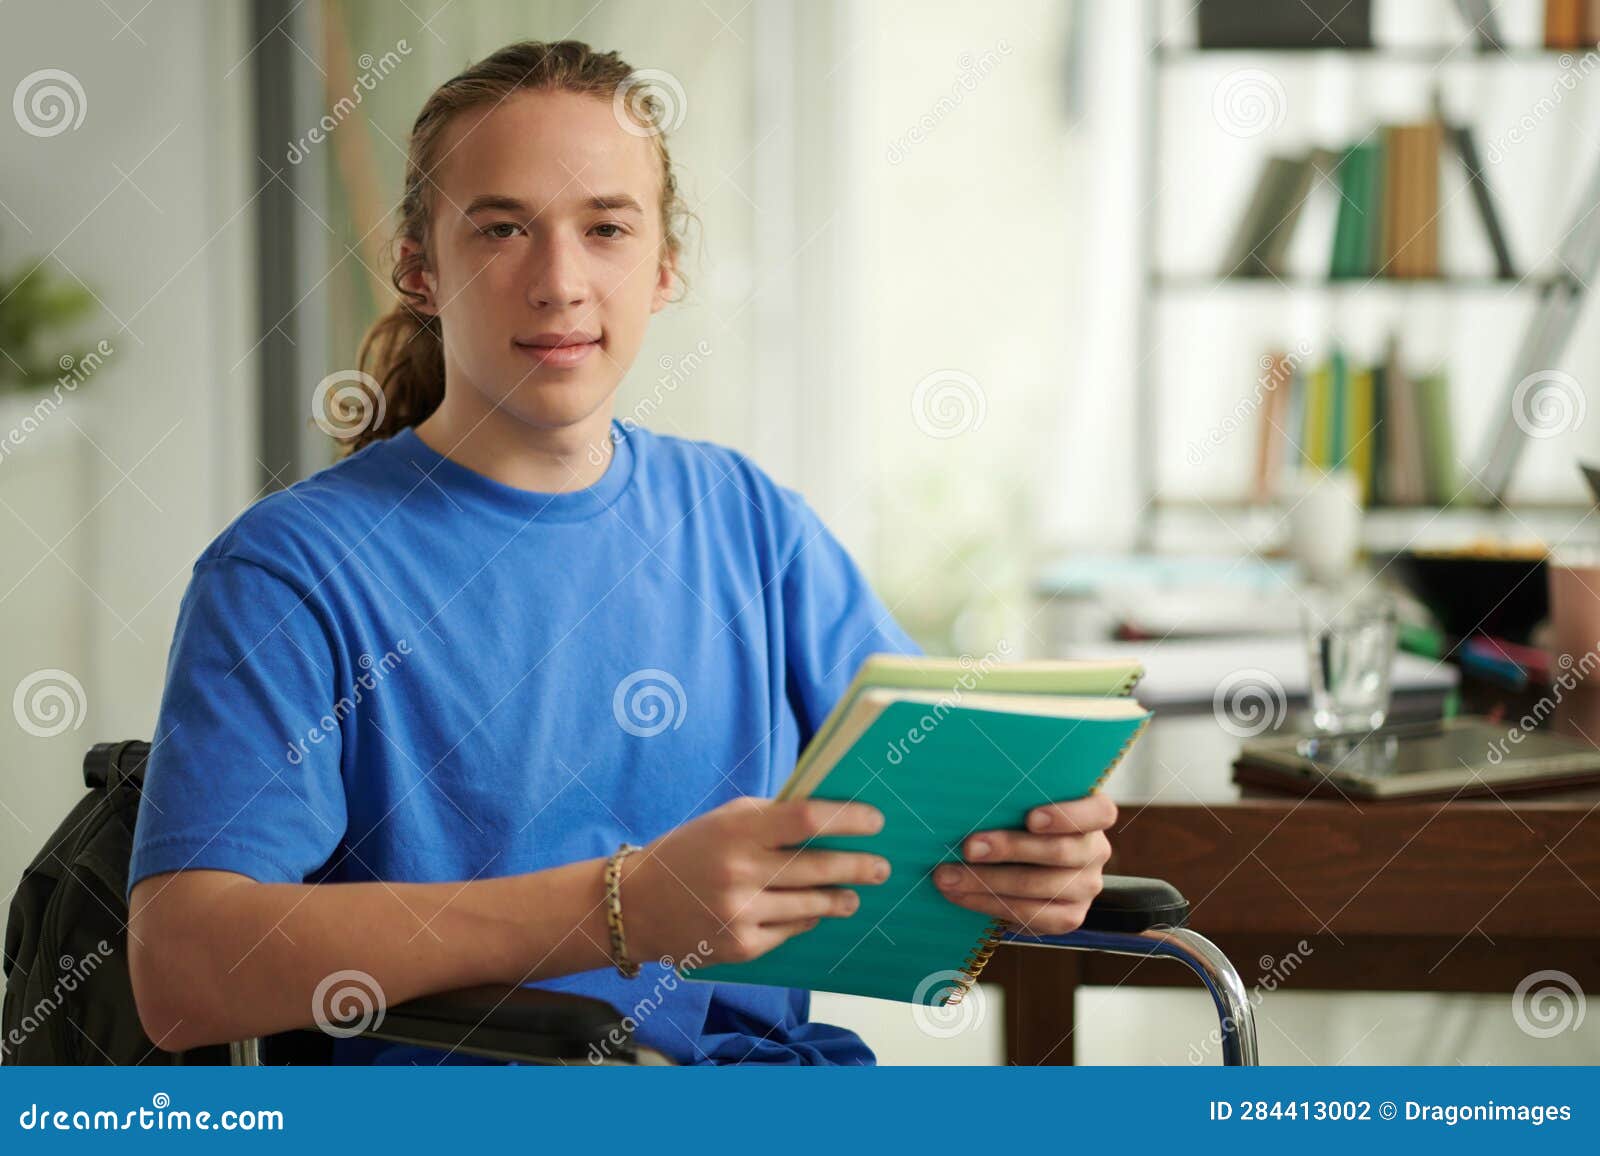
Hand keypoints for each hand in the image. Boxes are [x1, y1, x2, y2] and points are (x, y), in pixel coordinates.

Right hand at [619, 796, 890, 965]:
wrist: (636, 905)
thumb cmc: (689, 851)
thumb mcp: (724, 820)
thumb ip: (772, 816)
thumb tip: (832, 814)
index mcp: (737, 831)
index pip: (807, 819)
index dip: (849, 819)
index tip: (876, 821)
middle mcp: (740, 873)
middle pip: (819, 868)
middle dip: (860, 867)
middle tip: (881, 866)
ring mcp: (741, 914)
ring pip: (812, 906)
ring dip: (840, 899)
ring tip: (854, 895)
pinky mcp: (741, 947)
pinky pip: (790, 931)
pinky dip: (805, 921)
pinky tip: (812, 913)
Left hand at [932, 791, 1116, 935]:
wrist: (1025, 873)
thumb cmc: (1017, 825)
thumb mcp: (1021, 807)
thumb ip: (1010, 803)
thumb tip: (965, 801)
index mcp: (1092, 817)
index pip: (1099, 812)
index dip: (1067, 815)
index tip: (1030, 817)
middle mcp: (1095, 851)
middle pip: (1058, 851)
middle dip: (1008, 848)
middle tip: (968, 847)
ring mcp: (1086, 887)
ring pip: (1038, 886)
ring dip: (986, 881)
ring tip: (948, 876)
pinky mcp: (1070, 918)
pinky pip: (1029, 914)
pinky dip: (987, 904)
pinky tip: (960, 895)